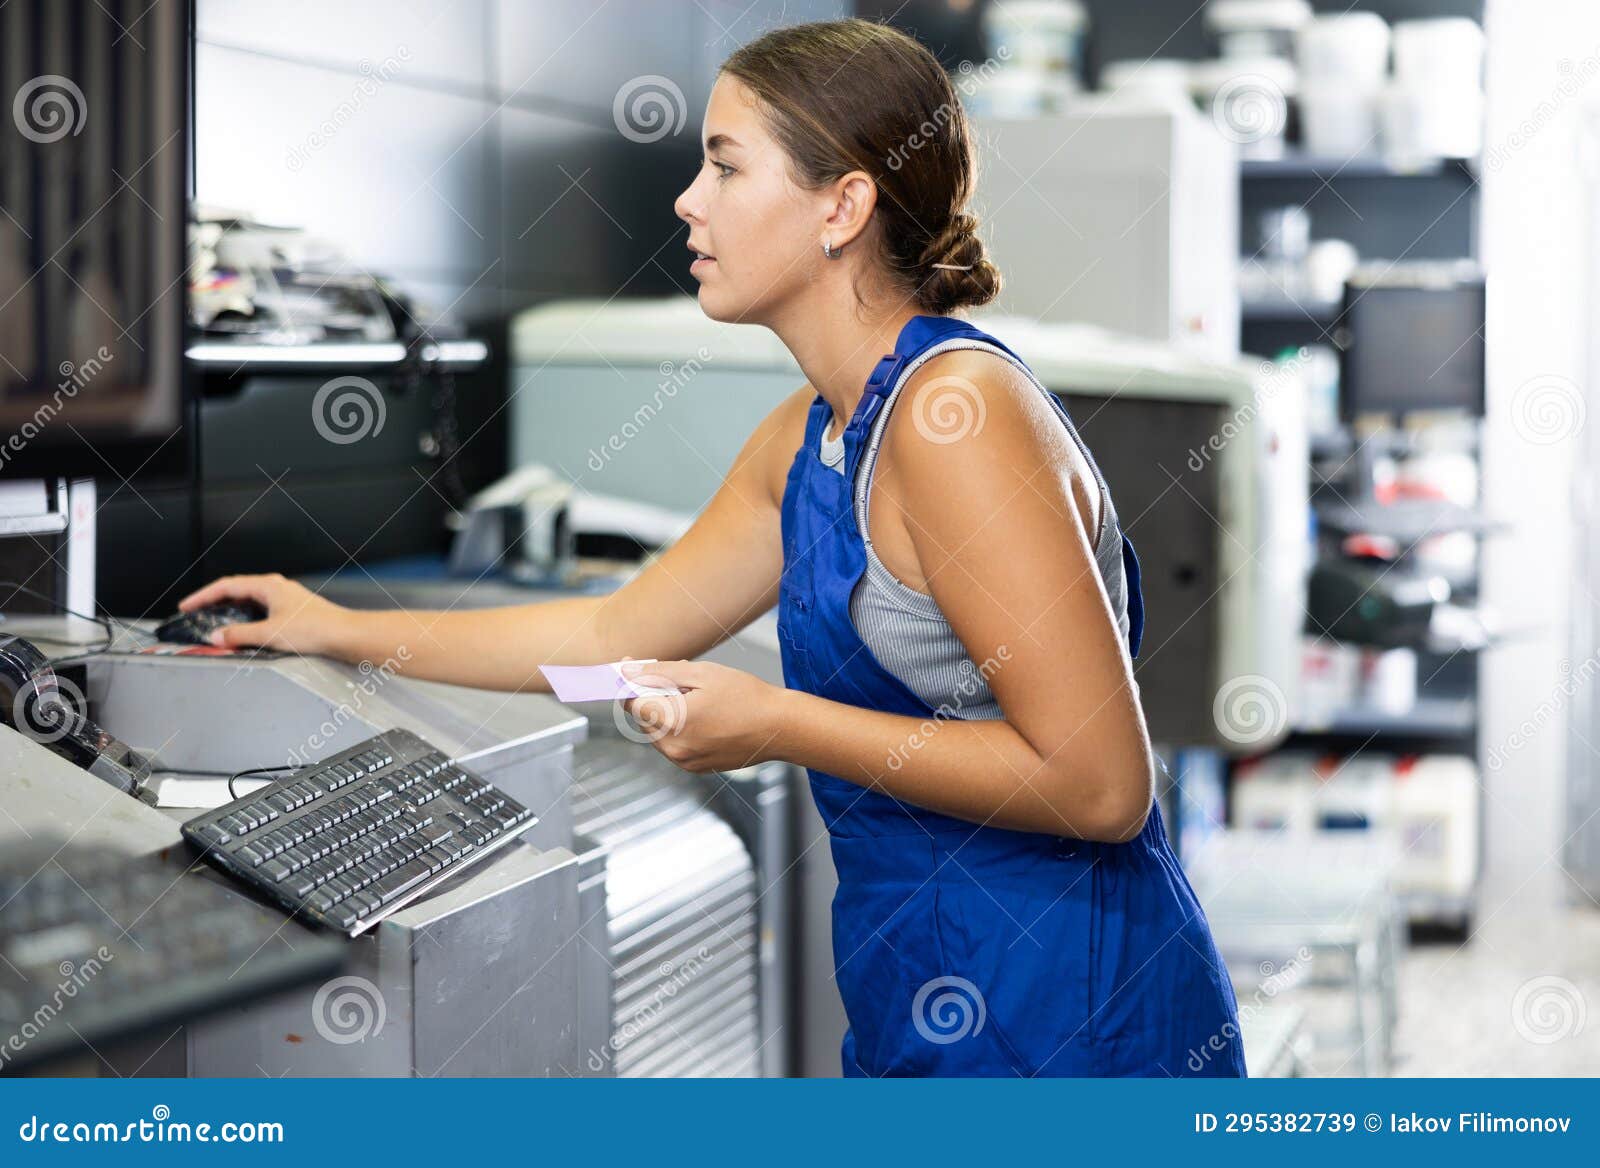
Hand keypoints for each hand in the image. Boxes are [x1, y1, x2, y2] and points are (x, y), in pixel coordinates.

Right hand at [176, 573, 352, 655]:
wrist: (345, 635)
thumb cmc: (316, 629)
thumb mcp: (269, 633)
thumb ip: (239, 635)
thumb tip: (218, 636)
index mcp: (268, 586)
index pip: (226, 585)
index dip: (202, 596)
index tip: (186, 606)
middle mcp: (277, 589)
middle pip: (237, 591)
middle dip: (214, 603)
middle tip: (196, 614)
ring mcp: (286, 600)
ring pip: (250, 603)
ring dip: (231, 613)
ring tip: (215, 625)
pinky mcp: (293, 612)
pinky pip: (261, 612)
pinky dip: (247, 620)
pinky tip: (244, 633)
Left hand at [618, 659, 788, 772]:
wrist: (779, 728)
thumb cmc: (746, 696)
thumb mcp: (701, 674)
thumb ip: (660, 672)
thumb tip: (627, 670)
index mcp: (672, 722)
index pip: (631, 702)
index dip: (630, 682)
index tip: (634, 668)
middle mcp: (673, 748)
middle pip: (642, 718)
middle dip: (652, 696)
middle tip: (679, 679)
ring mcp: (684, 761)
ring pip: (657, 732)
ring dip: (665, 713)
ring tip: (697, 698)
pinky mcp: (695, 768)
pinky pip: (673, 744)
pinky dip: (679, 728)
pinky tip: (704, 716)